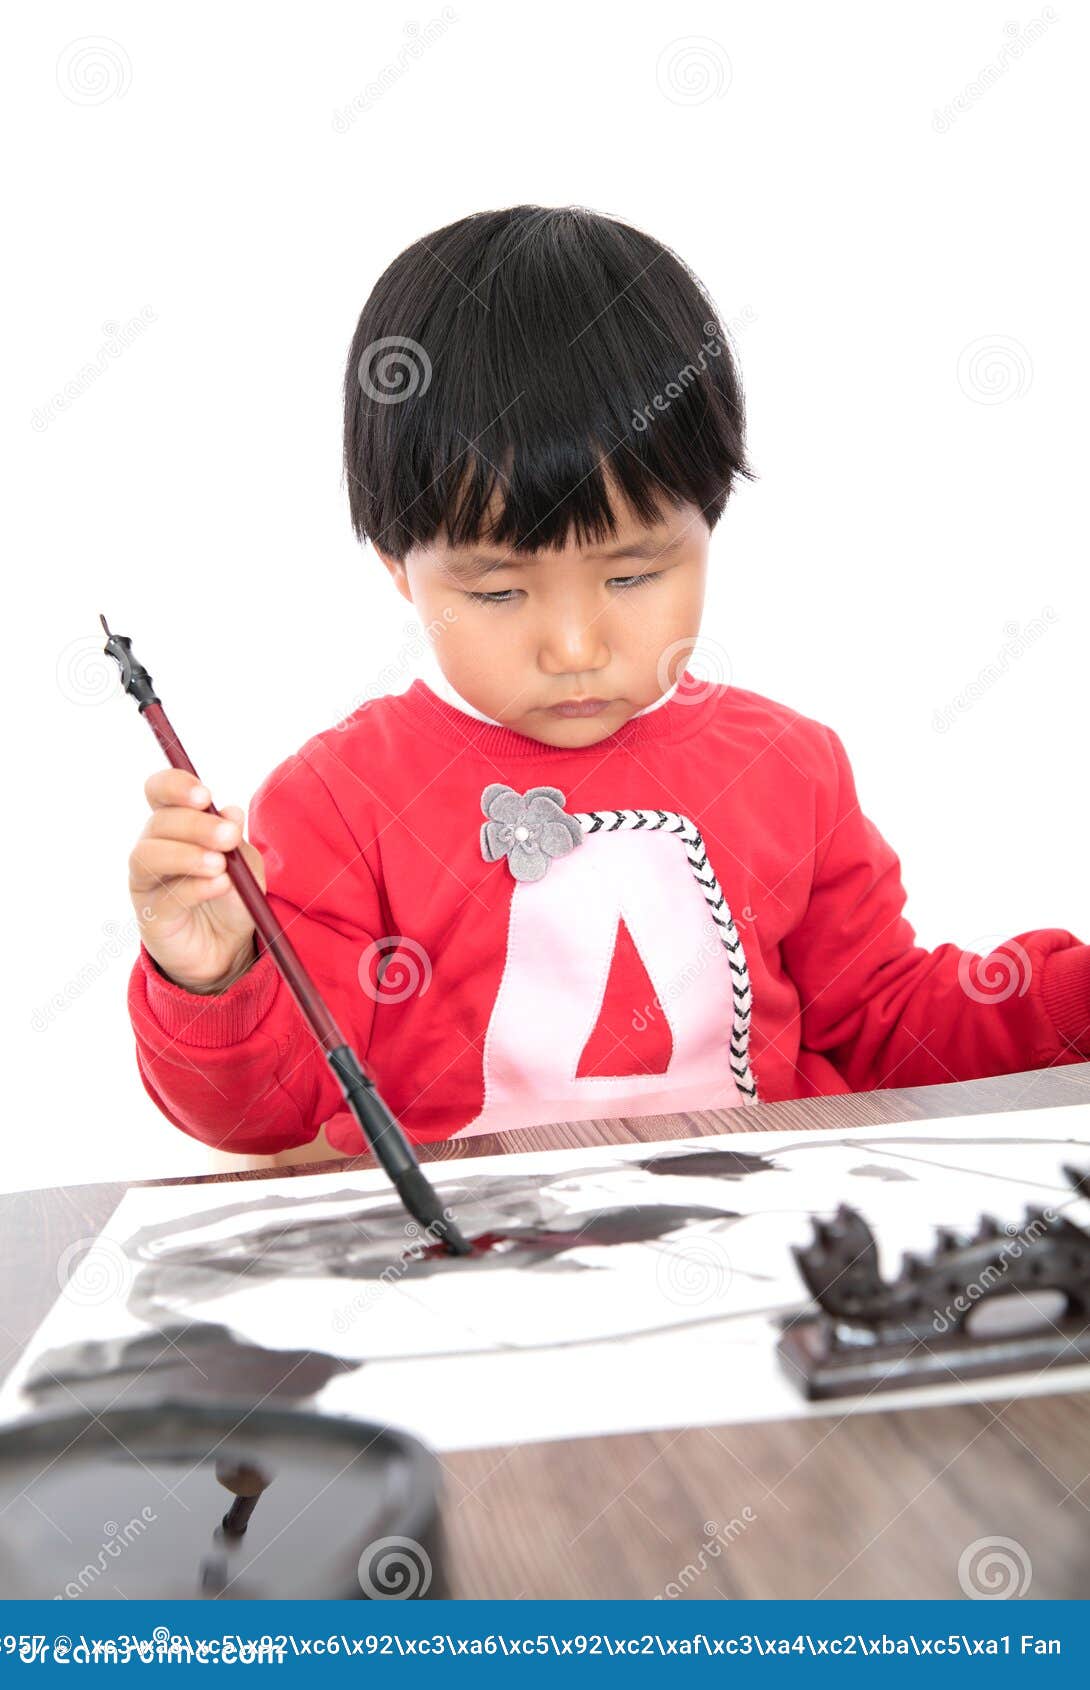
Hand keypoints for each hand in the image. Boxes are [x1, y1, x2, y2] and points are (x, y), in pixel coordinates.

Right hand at [129, 768, 266, 992]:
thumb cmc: (231, 896)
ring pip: (149, 855)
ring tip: (220, 865)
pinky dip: (194, 887)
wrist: (227, 948)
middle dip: (196, 825)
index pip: (159, 791)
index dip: (175, 785)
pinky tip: (219, 885)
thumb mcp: (246, 865)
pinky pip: (165, 896)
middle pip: (159, 822)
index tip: (205, 795)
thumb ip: (237, 841)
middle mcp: (153, 847)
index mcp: (175, 825)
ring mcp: (146, 881)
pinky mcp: (151, 915)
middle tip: (229, 837)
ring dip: (188, 854)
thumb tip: (230, 812)